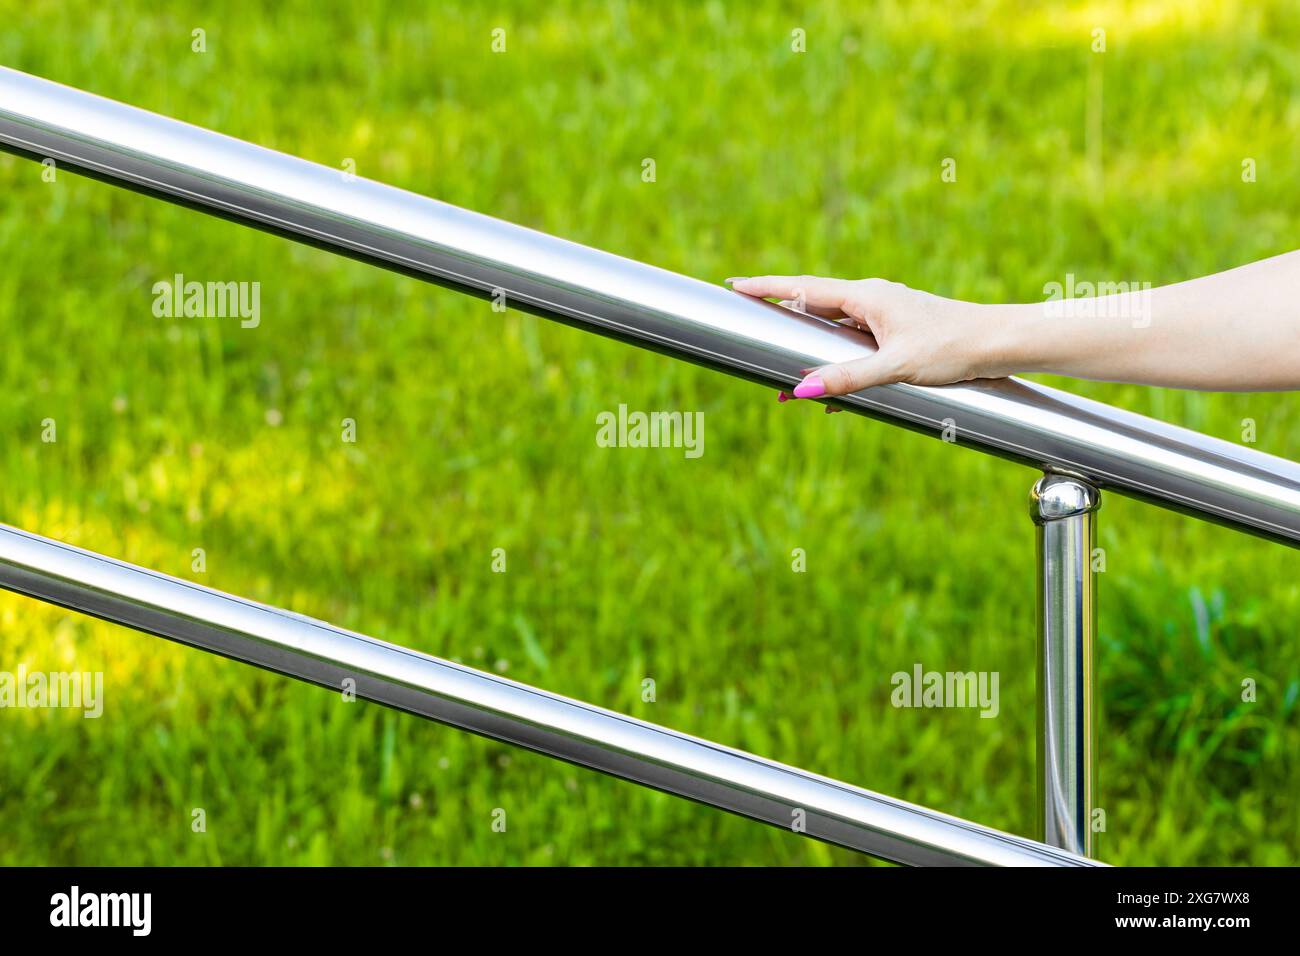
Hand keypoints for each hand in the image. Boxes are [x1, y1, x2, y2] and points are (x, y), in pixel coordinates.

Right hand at [728, 275, 1010, 398]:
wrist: (1000, 342)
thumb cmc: (953, 347)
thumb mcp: (894, 366)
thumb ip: (847, 379)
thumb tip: (801, 391)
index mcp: (866, 296)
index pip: (803, 288)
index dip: (767, 287)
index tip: (735, 285)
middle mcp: (873, 300)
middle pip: (814, 308)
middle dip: (783, 327)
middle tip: (753, 334)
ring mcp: (886, 316)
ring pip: (835, 333)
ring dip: (812, 356)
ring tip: (788, 387)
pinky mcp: (899, 334)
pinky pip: (857, 347)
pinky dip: (840, 366)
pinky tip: (835, 397)